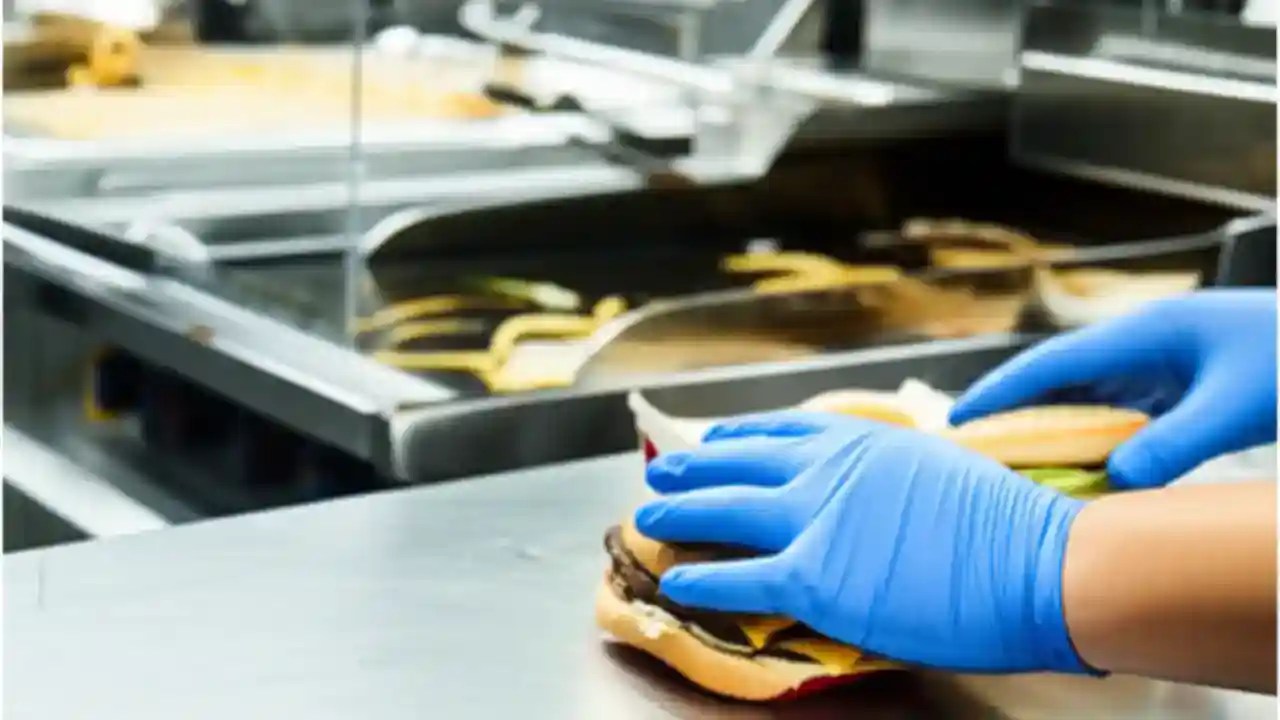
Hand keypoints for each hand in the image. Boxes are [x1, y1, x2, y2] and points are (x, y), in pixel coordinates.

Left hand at [637, 412, 1087, 672]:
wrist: (1038, 563)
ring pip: (725, 510)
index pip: (780, 430)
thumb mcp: (937, 469)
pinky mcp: (813, 576)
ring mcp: (815, 519)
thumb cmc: (1007, 525)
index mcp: (861, 439)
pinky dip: (701, 578)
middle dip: (692, 469)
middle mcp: (827, 469)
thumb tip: (870, 487)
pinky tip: (676, 582)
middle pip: (738, 464)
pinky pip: (739, 576)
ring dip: (680, 514)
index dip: (738, 437)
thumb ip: (888, 474)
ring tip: (647, 518)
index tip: (713, 439)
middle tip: (659, 473)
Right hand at [951, 289, 1276, 488]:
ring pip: (1090, 393)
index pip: (1054, 365)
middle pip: (1061, 378)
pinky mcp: (1184, 379)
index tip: (958, 417)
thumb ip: (1173, 444)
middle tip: (974, 446)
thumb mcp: (1235, 409)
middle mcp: (1145, 342)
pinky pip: (1123, 407)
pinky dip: (1096, 433)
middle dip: (1015, 408)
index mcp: (1146, 334)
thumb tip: (1117, 482)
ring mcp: (1164, 358)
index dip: (1000, 391)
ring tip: (1017, 458)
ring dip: (1054, 423)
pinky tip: (1089, 461)